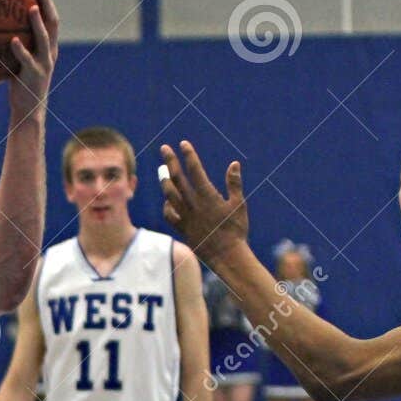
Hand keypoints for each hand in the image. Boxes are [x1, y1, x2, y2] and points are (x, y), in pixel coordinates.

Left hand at [9, 0, 58, 119]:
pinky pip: (26, 59)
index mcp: (49, 48)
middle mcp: (49, 53)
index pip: (52, 21)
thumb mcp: (20, 63)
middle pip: (52, 23)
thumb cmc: (21, 85)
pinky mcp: (33, 74)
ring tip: (32, 7)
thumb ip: (15, 47)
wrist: (28, 109)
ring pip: (43, 38)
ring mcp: (43, 63)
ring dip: (38, 22)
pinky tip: (12, 40)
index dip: (48, 3)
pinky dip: (20, 49)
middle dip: (47, 4)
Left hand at [159, 142, 249, 264]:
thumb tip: (234, 163)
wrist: (226, 256)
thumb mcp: (239, 204)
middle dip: (170, 162)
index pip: (195, 170)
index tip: (183, 144)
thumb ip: (234, 183)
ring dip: (165, 182)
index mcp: (208, 196)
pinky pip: (170, 216)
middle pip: (178, 179)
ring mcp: (186, 217)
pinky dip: (167, 207)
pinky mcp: (183, 229)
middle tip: (164, 148)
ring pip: (170, 195)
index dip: (189, 156)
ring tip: (161, 172)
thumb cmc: (236, 230)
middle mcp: (193, 204)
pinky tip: (167, 202)